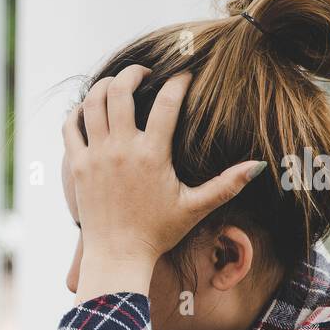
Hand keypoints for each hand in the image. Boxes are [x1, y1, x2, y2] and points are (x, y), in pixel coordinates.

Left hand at [63, 65, 264, 300]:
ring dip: (104, 86)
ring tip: (117, 85)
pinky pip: (70, 126)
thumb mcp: (196, 207)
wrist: (119, 256)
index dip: (178, 81)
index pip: (167, 101)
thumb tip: (259, 165)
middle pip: (120, 90)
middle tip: (145, 74)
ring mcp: (96, 156)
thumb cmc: (158, 233)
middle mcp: (122, 149)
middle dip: (133, 73)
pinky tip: (88, 109)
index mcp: (153, 154)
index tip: (184, 76)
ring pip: (93, 103)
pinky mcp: (78, 166)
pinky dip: (77, 111)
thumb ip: (227, 184)